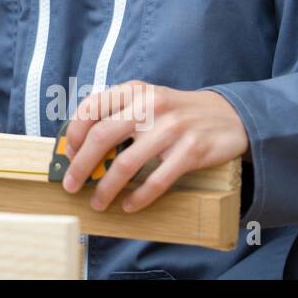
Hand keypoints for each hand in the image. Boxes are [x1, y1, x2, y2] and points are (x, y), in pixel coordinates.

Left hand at [62, 80, 248, 212]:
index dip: (74, 134)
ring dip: (106, 188)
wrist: (229, 115)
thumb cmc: (176, 112)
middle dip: (81, 165)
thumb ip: (118, 114)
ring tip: (97, 202)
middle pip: (102, 137)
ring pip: (126, 163)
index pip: (91, 107)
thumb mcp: (147, 100)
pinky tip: (129, 205)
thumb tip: (80, 147)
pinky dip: (138, 197)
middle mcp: (150, 106)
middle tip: (70, 185)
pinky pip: (157, 180)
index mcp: (134, 91)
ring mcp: (171, 128)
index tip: (68, 155)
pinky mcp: (191, 151)